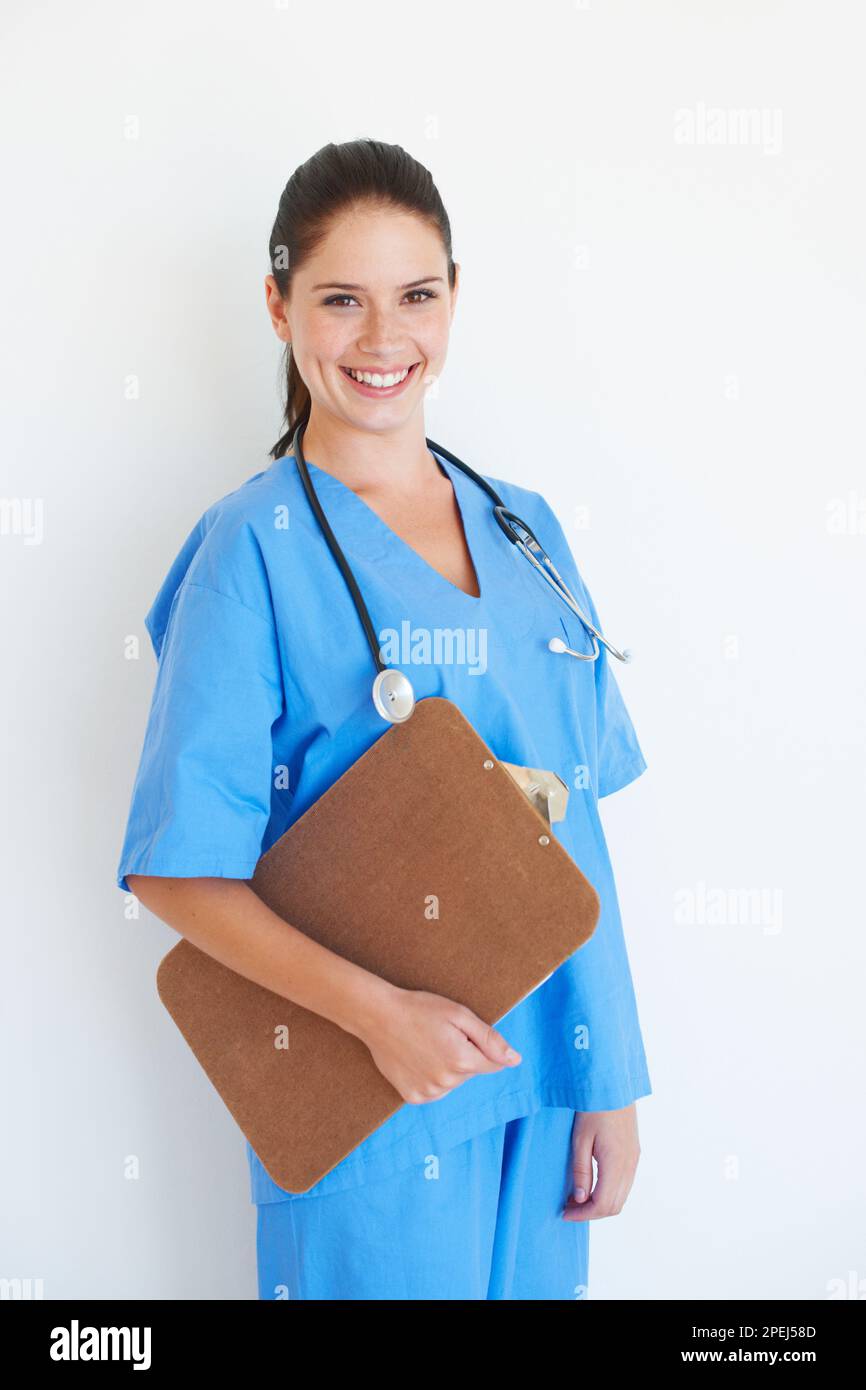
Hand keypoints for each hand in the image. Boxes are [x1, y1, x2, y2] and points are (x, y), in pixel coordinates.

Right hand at [360, 986, 521, 1103]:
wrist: (379, 1016)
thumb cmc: (420, 1009)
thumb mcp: (459, 1015)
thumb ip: (490, 1039)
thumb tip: (515, 1060)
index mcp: (462, 1060)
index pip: (493, 1063)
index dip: (481, 1046)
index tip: (462, 1033)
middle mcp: (447, 1082)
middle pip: (471, 1072)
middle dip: (463, 1055)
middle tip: (439, 1034)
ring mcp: (429, 1092)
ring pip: (453, 1082)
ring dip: (447, 1067)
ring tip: (426, 1045)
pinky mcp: (413, 1097)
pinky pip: (435, 1090)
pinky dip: (431, 1077)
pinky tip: (418, 1059)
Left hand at [561, 1104, 640, 1220]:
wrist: (613, 1084)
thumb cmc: (593, 1108)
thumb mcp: (580, 1139)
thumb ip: (581, 1171)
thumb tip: (580, 1199)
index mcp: (616, 1164)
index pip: (603, 1204)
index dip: (583, 1214)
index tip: (565, 1212)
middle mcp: (629, 1165)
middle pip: (614, 1206)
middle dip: (591, 1212)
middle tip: (568, 1207)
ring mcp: (634, 1160)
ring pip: (621, 1197)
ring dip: (601, 1203)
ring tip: (577, 1197)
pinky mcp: (634, 1153)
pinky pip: (625, 1184)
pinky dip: (609, 1192)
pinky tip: (592, 1184)